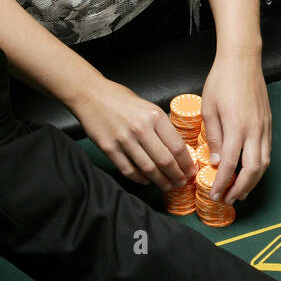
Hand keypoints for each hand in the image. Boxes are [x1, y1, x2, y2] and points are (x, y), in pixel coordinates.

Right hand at [70, 78, 196, 190]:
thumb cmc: (121, 99)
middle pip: (165, 160)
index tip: (190, 170)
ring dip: (160, 181)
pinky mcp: (109, 148)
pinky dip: (139, 178)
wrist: (90, 95)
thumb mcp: (148, 107)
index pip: (177, 146)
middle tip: (181, 182)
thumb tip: (177, 147)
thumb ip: (161, 126)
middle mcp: (141, 128)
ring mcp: (124, 140)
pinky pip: (128, 170)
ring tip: (167, 185)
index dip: (186, 162)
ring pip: (148, 168)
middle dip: (176, 175)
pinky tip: (146, 180)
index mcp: (155, 116)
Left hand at [200, 52, 270, 202]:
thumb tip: (218, 161)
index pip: (231, 164)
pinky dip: (259, 166)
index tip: (214, 194)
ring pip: (264, 163)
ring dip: (253, 181)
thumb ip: (215, 137)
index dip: (223, 183)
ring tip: (240, 191)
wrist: (243, 60)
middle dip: (241, 188)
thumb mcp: (209, 108)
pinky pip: (267, 151)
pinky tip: (249, 171)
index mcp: (237, 127)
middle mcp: (254, 130)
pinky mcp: (269, 123)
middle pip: (252, 169)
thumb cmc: (222, 80)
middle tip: (229, 199)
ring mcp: (264, 127)